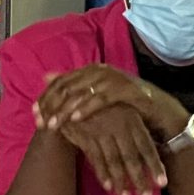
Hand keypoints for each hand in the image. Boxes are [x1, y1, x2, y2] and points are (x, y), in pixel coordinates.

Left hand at [35, 63, 188, 141]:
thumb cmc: (124, 104)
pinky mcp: (125, 89)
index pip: (60, 82)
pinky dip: (87, 109)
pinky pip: (101, 99)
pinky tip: (76, 119)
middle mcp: (98, 70)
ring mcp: (112, 78)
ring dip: (64, 110)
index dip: (45, 97)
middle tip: (41, 122)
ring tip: (54, 124)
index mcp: (89, 70)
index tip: (34, 114)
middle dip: (51, 106)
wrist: (159, 109)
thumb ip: (73, 87)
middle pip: (66, 87)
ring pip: (80, 93)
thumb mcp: (96, 96)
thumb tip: (44, 77)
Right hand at [53, 103, 166, 194]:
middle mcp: (119, 126)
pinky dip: (102, 173)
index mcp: (132, 119)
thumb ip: (134, 135)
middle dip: (139, 180)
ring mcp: (102, 130)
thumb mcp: (122, 114)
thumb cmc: (103, 107)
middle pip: (131, 157)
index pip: (146, 147)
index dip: (154, 166)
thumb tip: (150, 159)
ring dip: (120, 181)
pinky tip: (108, 186)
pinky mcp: (85, 134)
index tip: (162, 184)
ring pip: (114, 160)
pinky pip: (96, 157)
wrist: (73, 94)